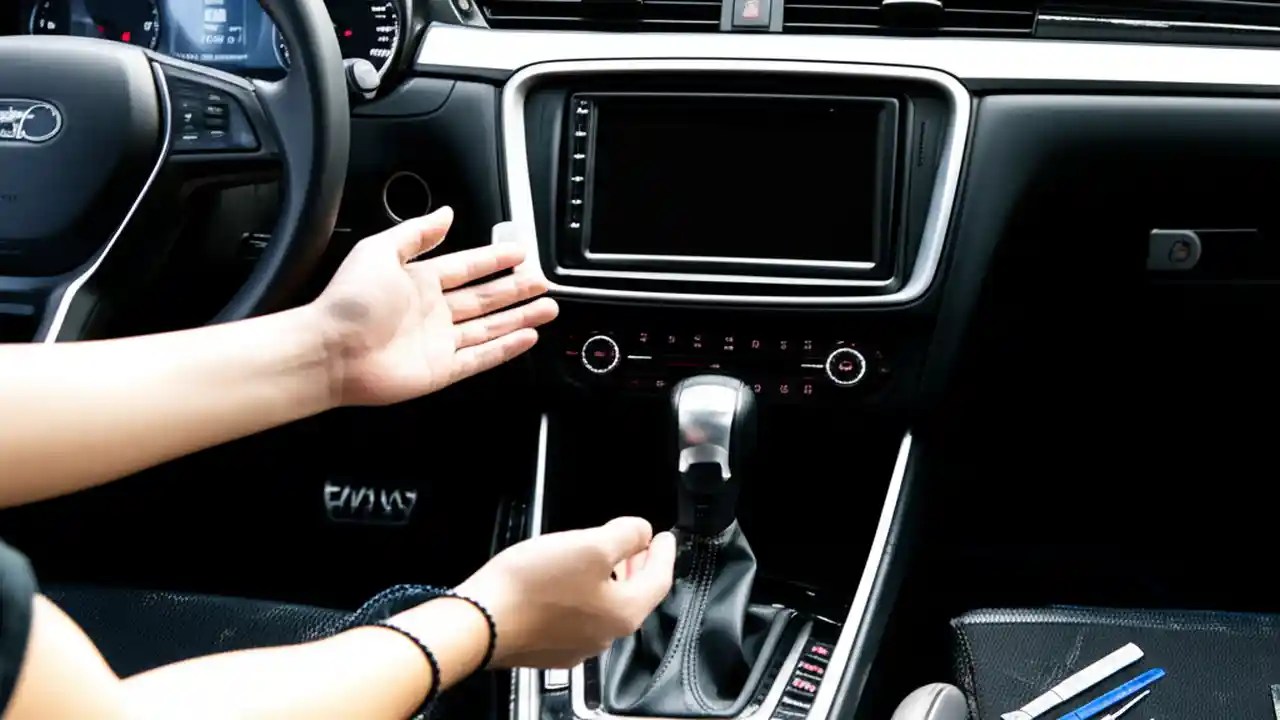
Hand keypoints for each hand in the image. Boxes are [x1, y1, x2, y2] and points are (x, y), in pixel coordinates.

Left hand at [314, 207, 557, 405]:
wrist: (331, 351)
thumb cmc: (349, 302)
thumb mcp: (380, 250)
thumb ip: (417, 233)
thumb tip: (446, 214)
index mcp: (418, 281)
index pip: (466, 267)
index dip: (494, 259)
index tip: (518, 252)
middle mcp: (431, 311)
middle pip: (484, 298)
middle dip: (515, 289)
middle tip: (542, 282)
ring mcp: (438, 342)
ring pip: (489, 328)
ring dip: (519, 318)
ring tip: (546, 308)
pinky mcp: (441, 370)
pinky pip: (481, 358)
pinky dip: (505, 348)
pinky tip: (526, 337)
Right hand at [453, 517, 676, 668]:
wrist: (482, 622)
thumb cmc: (534, 586)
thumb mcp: (591, 545)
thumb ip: (626, 536)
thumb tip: (642, 532)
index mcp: (624, 612)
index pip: (660, 580)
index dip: (664, 553)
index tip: (665, 537)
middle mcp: (605, 636)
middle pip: (635, 597)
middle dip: (640, 567)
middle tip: (641, 547)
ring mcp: (577, 645)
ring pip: (606, 608)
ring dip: (612, 580)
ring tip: (607, 559)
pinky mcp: (550, 647)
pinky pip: (579, 618)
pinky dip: (585, 595)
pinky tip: (570, 582)